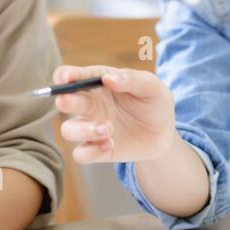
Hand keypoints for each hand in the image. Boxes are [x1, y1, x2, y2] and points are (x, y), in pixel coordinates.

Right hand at [53, 65, 176, 164]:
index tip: (66, 78)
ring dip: (83, 130)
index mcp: (97, 83)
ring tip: (108, 128)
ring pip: (69, 130)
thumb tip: (107, 78)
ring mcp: (91, 128)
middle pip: (65, 102)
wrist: (165, 133)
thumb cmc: (155, 102)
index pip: (72, 76)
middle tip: (67, 102)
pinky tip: (110, 144)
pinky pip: (81, 154)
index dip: (64, 75)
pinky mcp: (97, 150)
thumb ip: (131, 79)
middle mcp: (89, 105)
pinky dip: (91, 151)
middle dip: (65, 101)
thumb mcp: (151, 86)